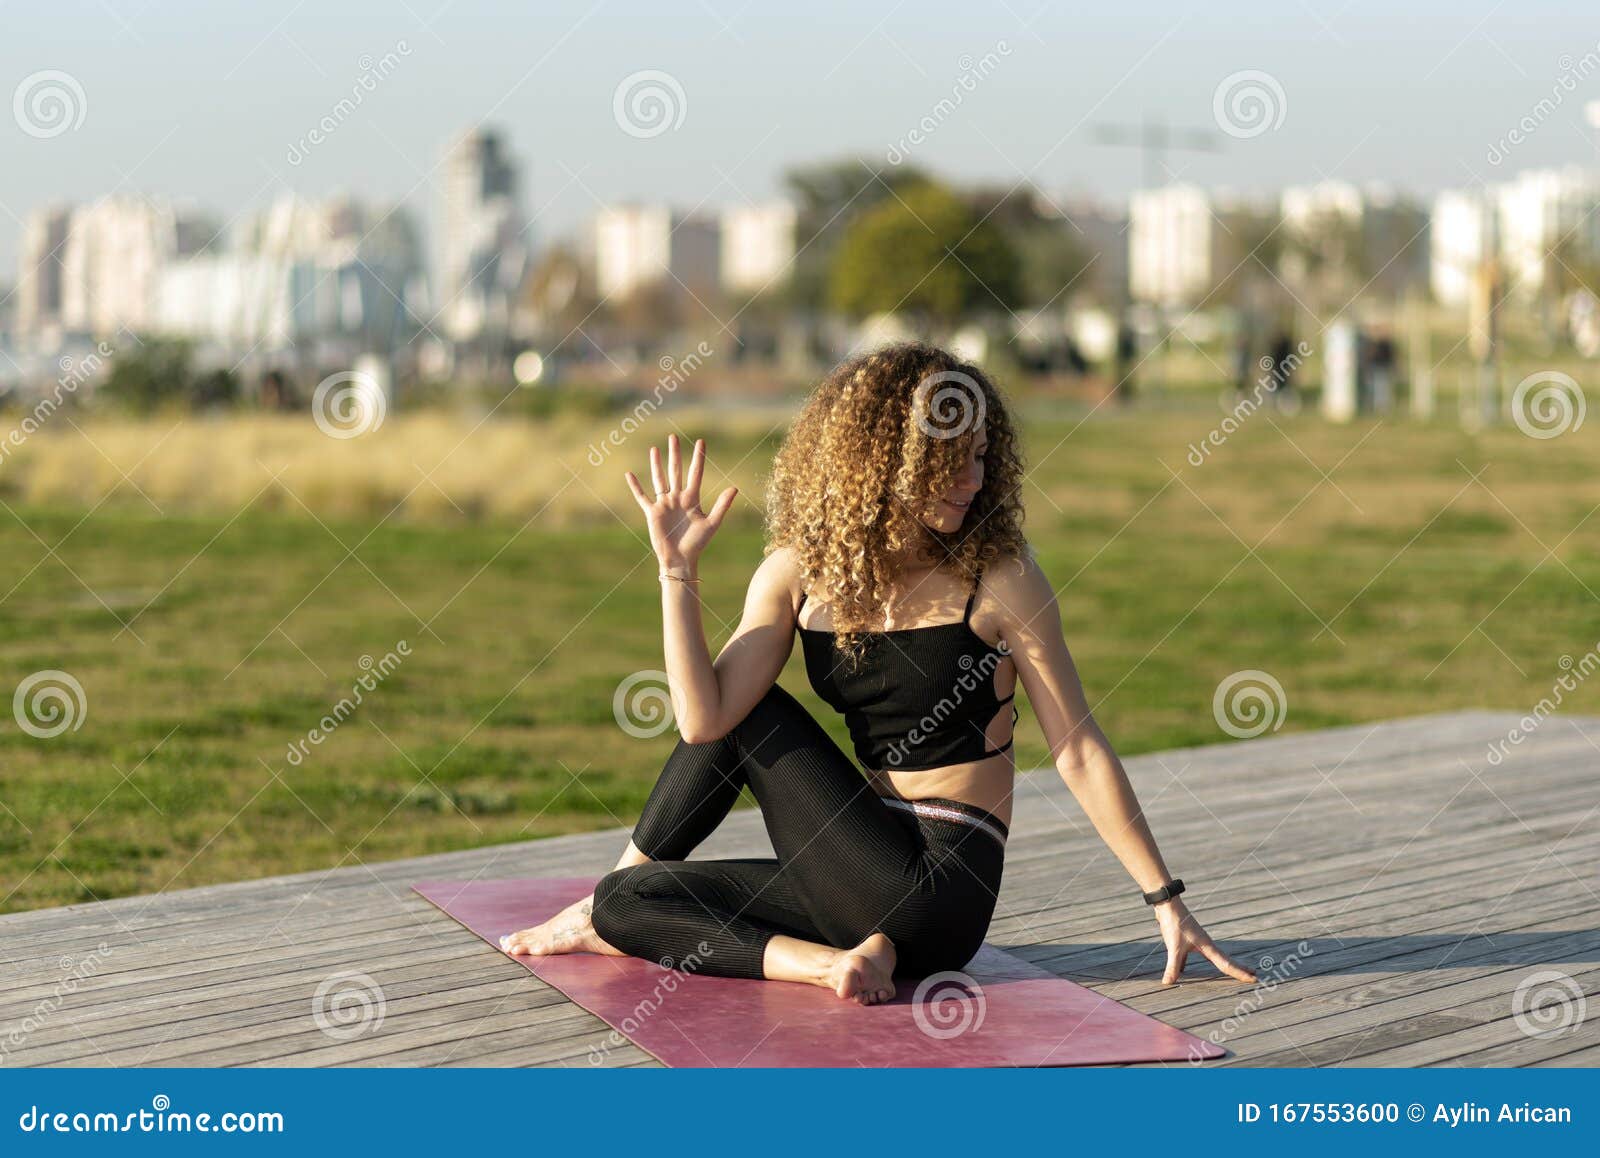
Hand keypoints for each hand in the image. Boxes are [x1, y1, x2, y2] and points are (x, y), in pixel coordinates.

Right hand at [624, 434, 737, 569]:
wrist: (681, 559)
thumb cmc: (697, 544)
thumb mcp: (712, 524)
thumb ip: (722, 505)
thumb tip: (734, 488)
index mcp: (693, 499)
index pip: (696, 472)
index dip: (698, 457)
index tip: (701, 441)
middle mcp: (678, 498)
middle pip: (676, 470)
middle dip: (675, 454)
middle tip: (673, 437)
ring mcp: (665, 504)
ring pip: (660, 479)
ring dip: (657, 464)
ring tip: (655, 449)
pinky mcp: (652, 513)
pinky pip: (642, 496)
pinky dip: (636, 486)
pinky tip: (630, 474)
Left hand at [1153, 898, 1256, 984]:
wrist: (1168, 904)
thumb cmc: (1175, 923)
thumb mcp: (1174, 947)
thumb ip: (1173, 966)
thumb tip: (1168, 983)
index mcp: (1208, 946)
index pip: (1227, 964)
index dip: (1240, 973)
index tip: (1254, 979)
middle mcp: (1207, 944)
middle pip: (1226, 960)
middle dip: (1239, 968)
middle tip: (1254, 976)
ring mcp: (1198, 941)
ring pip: (1213, 957)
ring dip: (1223, 965)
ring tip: (1232, 971)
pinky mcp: (1188, 939)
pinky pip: (1195, 955)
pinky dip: (1194, 963)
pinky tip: (1186, 970)